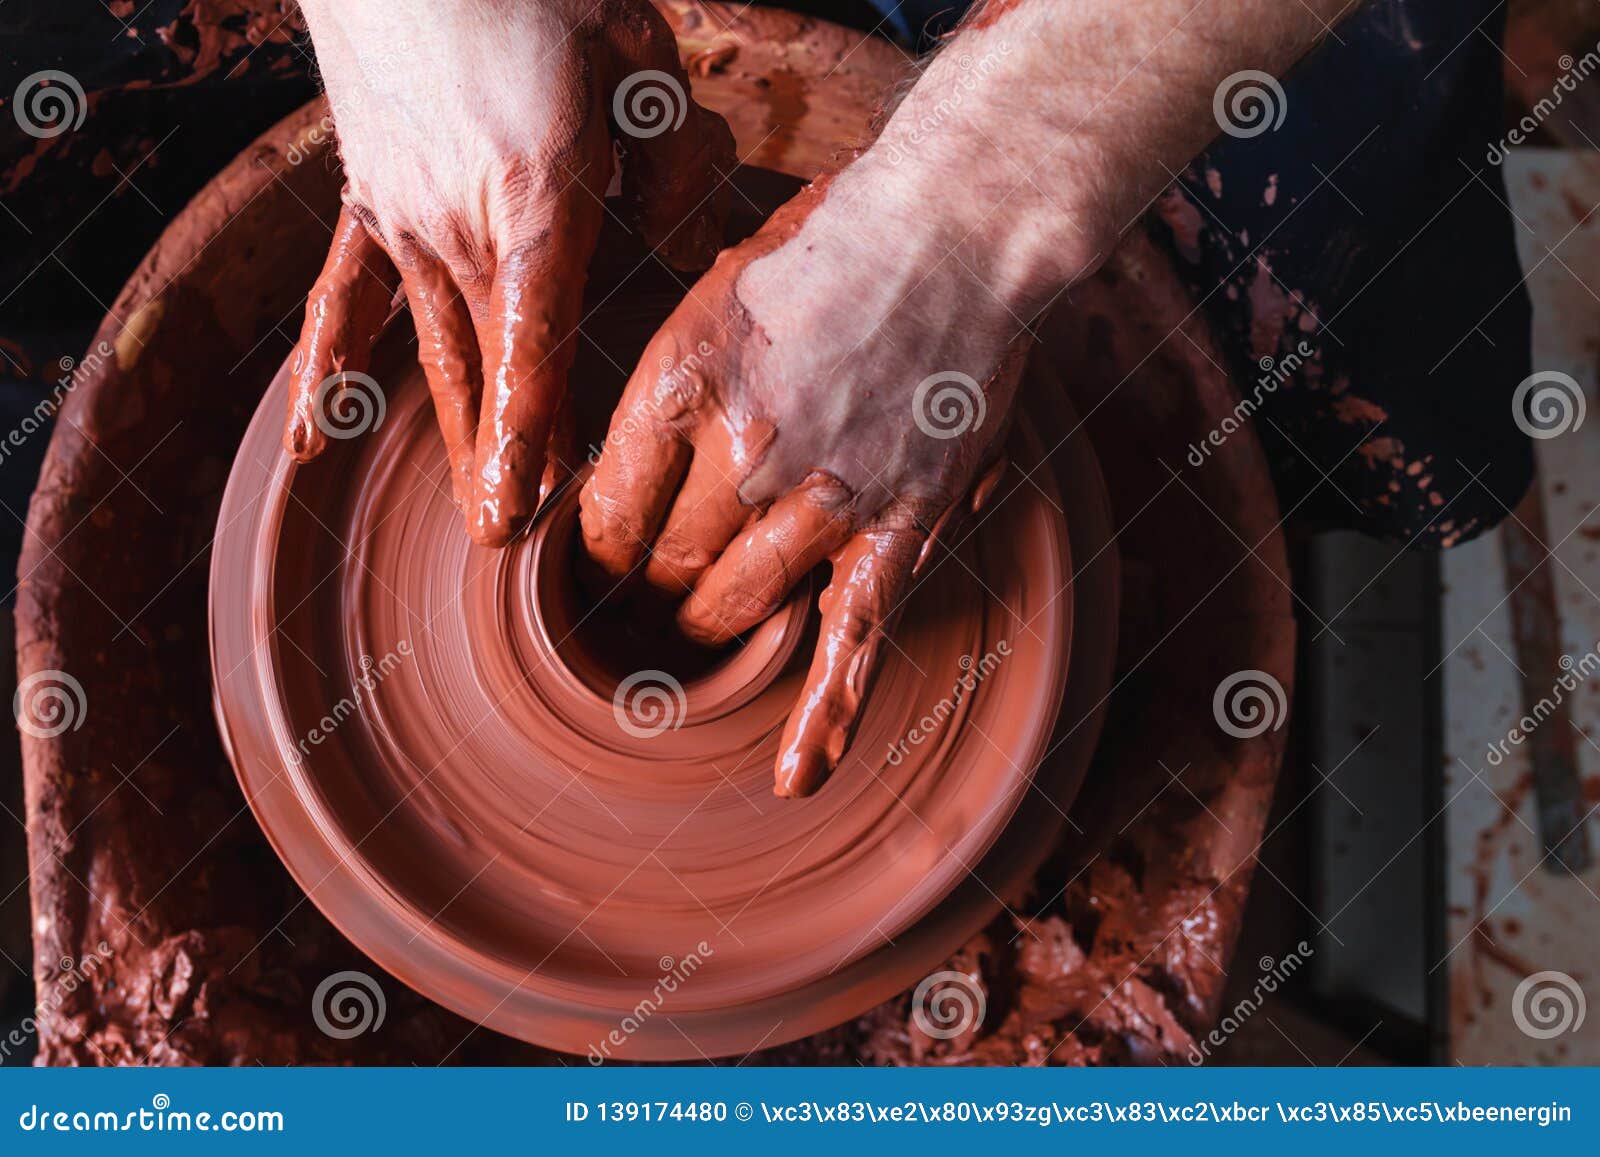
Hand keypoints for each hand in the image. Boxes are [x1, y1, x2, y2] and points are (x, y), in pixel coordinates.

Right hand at [286, 0, 733, 544]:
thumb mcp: (640, 61)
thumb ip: (673, 165)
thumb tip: (686, 244)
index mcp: (536, 198)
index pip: (537, 345)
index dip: (531, 435)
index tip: (524, 511)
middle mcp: (458, 226)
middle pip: (486, 368)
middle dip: (501, 459)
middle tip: (507, 546)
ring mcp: (400, 218)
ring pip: (431, 349)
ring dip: (453, 431)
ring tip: (470, 512)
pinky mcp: (365, 200)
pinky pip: (339, 299)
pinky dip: (327, 370)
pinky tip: (308, 438)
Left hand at [579, 159, 1037, 796]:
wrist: (956, 223)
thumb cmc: (828, 239)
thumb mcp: (710, 286)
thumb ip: (666, 382)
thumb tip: (616, 472)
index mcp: (679, 382)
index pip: (602, 516)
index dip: (591, 551)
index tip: (594, 561)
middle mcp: (744, 449)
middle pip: (665, 569)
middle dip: (647, 587)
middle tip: (646, 590)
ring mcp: (827, 495)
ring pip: (739, 604)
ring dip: (710, 620)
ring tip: (700, 618)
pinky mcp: (901, 523)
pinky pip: (856, 636)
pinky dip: (828, 712)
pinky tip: (798, 775)